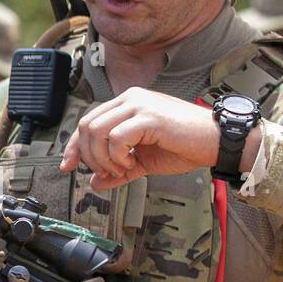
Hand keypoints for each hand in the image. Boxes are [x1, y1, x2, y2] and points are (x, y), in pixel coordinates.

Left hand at [59, 87, 261, 190]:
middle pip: (87, 125)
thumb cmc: (184, 147)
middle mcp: (130, 98)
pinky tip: (131, 163)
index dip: (74, 145)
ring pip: (97, 131)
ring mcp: (139, 105)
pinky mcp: (149, 117)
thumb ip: (118, 170)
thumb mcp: (143, 162)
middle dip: (89, 156)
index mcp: (127, 104)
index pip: (88, 121)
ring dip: (103, 158)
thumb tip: (94, 183)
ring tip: (122, 169)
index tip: (67, 166)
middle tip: (107, 172)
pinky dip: (117, 156)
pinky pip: (116, 138)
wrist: (214, 142)